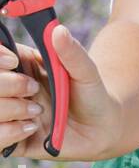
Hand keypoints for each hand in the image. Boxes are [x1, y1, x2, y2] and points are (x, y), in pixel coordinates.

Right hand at [0, 25, 122, 158]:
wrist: (101, 129)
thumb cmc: (92, 94)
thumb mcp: (87, 72)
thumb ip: (72, 53)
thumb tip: (58, 30)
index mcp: (23, 65)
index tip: (13, 62)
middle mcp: (10, 88)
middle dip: (8, 85)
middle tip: (33, 89)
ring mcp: (8, 112)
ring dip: (12, 109)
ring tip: (37, 112)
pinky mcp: (10, 137)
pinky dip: (10, 132)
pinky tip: (32, 128)